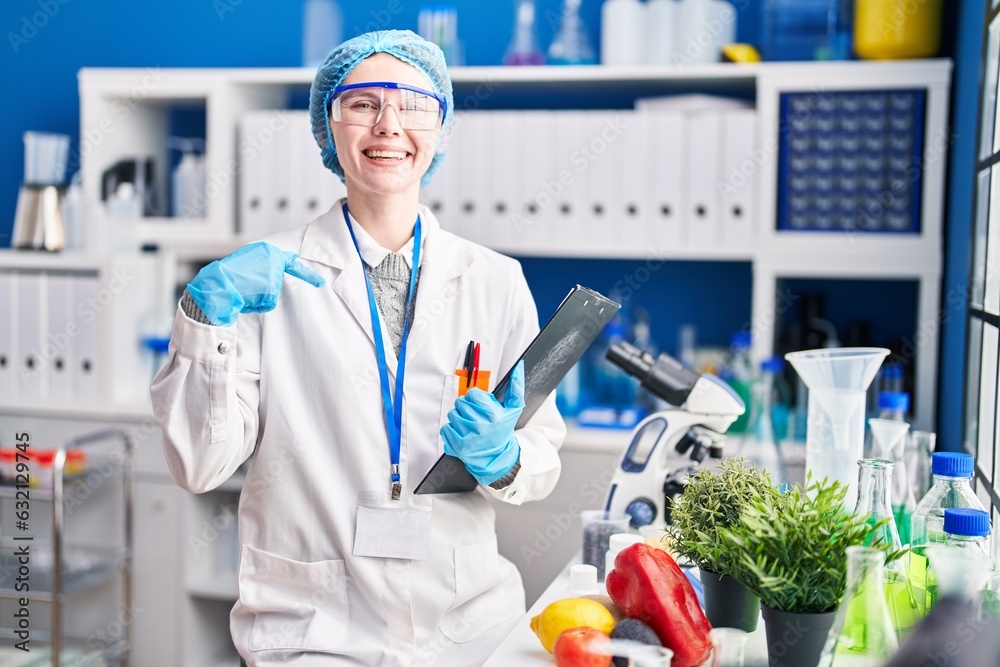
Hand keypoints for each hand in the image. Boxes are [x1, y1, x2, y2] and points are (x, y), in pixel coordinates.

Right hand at [187, 242, 325, 325]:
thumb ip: (264, 266)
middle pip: (276, 283)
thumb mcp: (246, 263)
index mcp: (266, 251)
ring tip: (242, 290)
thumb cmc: (226, 276)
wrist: (215, 285)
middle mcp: (272, 259)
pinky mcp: (270, 287)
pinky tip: (244, 297)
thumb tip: (280, 268)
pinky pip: (267, 303)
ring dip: (258, 297)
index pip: (291, 262)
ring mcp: (273, 273)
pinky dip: (256, 304)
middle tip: (247, 290)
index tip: (321, 283)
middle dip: (264, 291)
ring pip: (272, 294)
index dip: (306, 274)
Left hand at [440, 361, 524, 485]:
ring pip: (452, 414)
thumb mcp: (513, 410)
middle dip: (467, 408)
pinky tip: (462, 434)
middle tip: (476, 417)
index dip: (476, 399)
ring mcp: (468, 437)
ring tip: (469, 426)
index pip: (473, 393)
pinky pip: (445, 428)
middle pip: (461, 403)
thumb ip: (516, 387)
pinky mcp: (457, 446)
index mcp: (493, 415)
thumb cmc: (503, 431)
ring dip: (459, 418)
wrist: (497, 458)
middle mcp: (480, 426)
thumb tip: (519, 366)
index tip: (481, 407)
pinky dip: (451, 430)